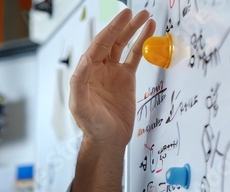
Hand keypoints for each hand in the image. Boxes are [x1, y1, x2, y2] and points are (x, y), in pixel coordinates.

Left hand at [70, 9, 155, 147]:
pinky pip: (135, 56)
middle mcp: (99, 68)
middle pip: (111, 41)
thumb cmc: (92, 126)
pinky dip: (142, 44)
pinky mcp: (126, 78)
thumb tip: (85, 60)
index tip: (122, 18)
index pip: (99, 46)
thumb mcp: (81, 106)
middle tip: (134, 12)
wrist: (108, 140)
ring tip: (146, 16)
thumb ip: (80, 83)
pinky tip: (149, 32)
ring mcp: (113, 71)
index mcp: (86, 71)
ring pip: (123, 45)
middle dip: (123, 26)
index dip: (110, 31)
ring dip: (134, 30)